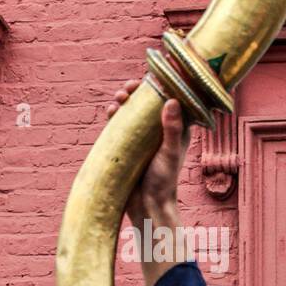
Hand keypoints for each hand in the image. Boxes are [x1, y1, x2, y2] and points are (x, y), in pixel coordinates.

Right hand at [106, 78, 191, 285]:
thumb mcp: (170, 153)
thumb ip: (172, 129)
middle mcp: (158, 131)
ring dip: (123, 101)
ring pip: (131, 112)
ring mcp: (140, 138)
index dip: (159, 87)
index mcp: (175, 129)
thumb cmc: (164, 181)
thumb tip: (171, 101)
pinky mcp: (125, 146)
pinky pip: (118, 126)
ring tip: (118, 99)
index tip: (149, 80)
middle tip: (128, 89)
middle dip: (136, 92)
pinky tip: (110, 111)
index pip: (169, 100)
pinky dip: (114, 116)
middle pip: (146, 103)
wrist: (146, 206)